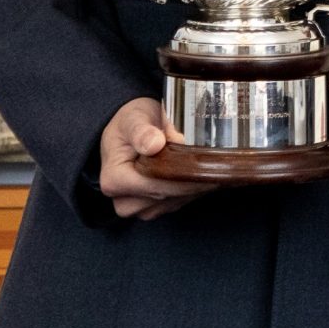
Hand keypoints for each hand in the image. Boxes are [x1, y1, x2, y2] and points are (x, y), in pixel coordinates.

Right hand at [98, 96, 212, 219]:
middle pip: (167, 195)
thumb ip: (141, 131)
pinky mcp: (153, 209)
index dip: (182, 175)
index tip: (204, 163)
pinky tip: (199, 172)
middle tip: (214, 161)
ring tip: (206, 162)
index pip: (154, 185)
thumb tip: (154, 144)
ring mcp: (138, 208)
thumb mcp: (133, 119)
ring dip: (194, 185)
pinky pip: (177, 203)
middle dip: (192, 180)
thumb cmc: (130, 123)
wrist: (132, 130)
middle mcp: (123, 200)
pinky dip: (191, 189)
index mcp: (114, 180)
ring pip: (175, 201)